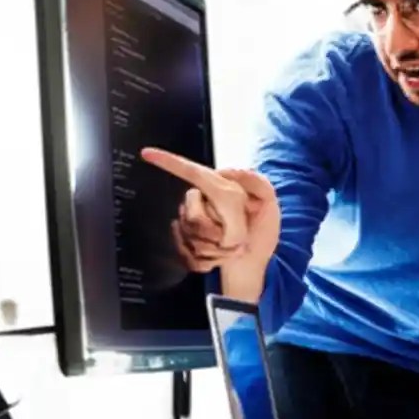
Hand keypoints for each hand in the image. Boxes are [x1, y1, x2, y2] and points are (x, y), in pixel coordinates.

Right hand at [140, 148, 280, 272]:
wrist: (253, 264)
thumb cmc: (261, 235)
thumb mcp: (270, 205)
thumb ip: (257, 183)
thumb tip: (228, 171)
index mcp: (219, 190)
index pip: (192, 173)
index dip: (168, 162)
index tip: (148, 154)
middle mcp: (200, 204)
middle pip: (192, 214)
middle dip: (220, 231)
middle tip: (239, 237)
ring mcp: (190, 225)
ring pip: (190, 236)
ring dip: (217, 249)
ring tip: (232, 248)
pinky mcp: (184, 245)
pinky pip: (187, 255)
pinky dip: (209, 261)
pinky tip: (221, 258)